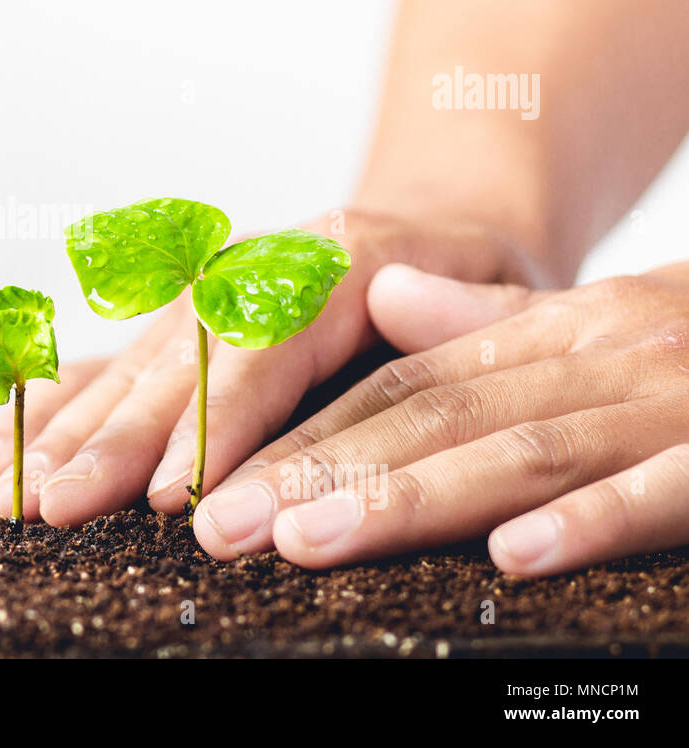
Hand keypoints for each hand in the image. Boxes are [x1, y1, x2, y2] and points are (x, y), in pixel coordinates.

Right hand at [0, 209, 542, 525]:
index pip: (260, 345)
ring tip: (10, 492)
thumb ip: (455, 313)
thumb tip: (394, 312)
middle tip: (58, 509)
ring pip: (124, 366)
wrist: (432, 230)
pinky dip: (51, 408)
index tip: (172, 494)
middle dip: (111, 443)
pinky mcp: (176, 327)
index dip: (212, 420)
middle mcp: (246, 271)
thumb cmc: (473, 282)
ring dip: (63, 433)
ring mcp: (202, 296)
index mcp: (331, 258)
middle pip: (171, 363)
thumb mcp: (500, 293)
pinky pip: (104, 365)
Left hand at [192, 262, 688, 575]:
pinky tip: (513, 559)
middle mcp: (595, 359)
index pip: (401, 386)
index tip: (215, 483)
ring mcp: (671, 406)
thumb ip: (490, 316)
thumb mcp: (596, 320)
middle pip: (433, 419)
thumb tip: (388, 299)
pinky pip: (666, 491)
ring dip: (410, 499)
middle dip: (319, 474)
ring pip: (520, 451)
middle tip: (220, 525)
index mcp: (551, 335)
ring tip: (309, 539)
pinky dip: (591, 521)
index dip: (305, 434)